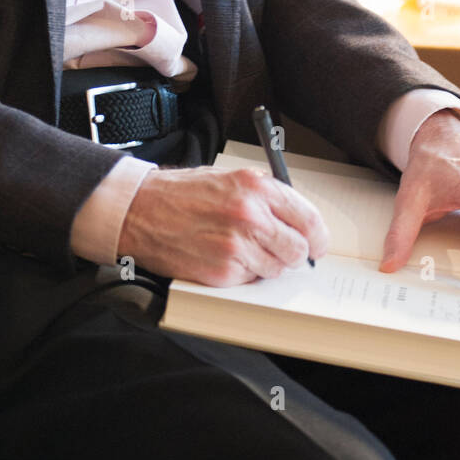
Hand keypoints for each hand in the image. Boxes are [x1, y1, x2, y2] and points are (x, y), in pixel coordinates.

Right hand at [118, 166, 330, 284]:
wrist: (142, 210)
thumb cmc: (184, 193)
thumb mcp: (231, 179)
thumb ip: (267, 198)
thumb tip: (298, 222)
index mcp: (257, 188)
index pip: (308, 219)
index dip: (317, 237)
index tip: (317, 245)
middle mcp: (250, 216)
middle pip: (298, 249)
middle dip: (293, 254)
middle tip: (280, 251)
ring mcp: (237, 246)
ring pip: (276, 269)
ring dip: (266, 264)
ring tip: (241, 249)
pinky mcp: (222, 272)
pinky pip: (250, 280)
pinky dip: (243, 274)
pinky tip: (224, 257)